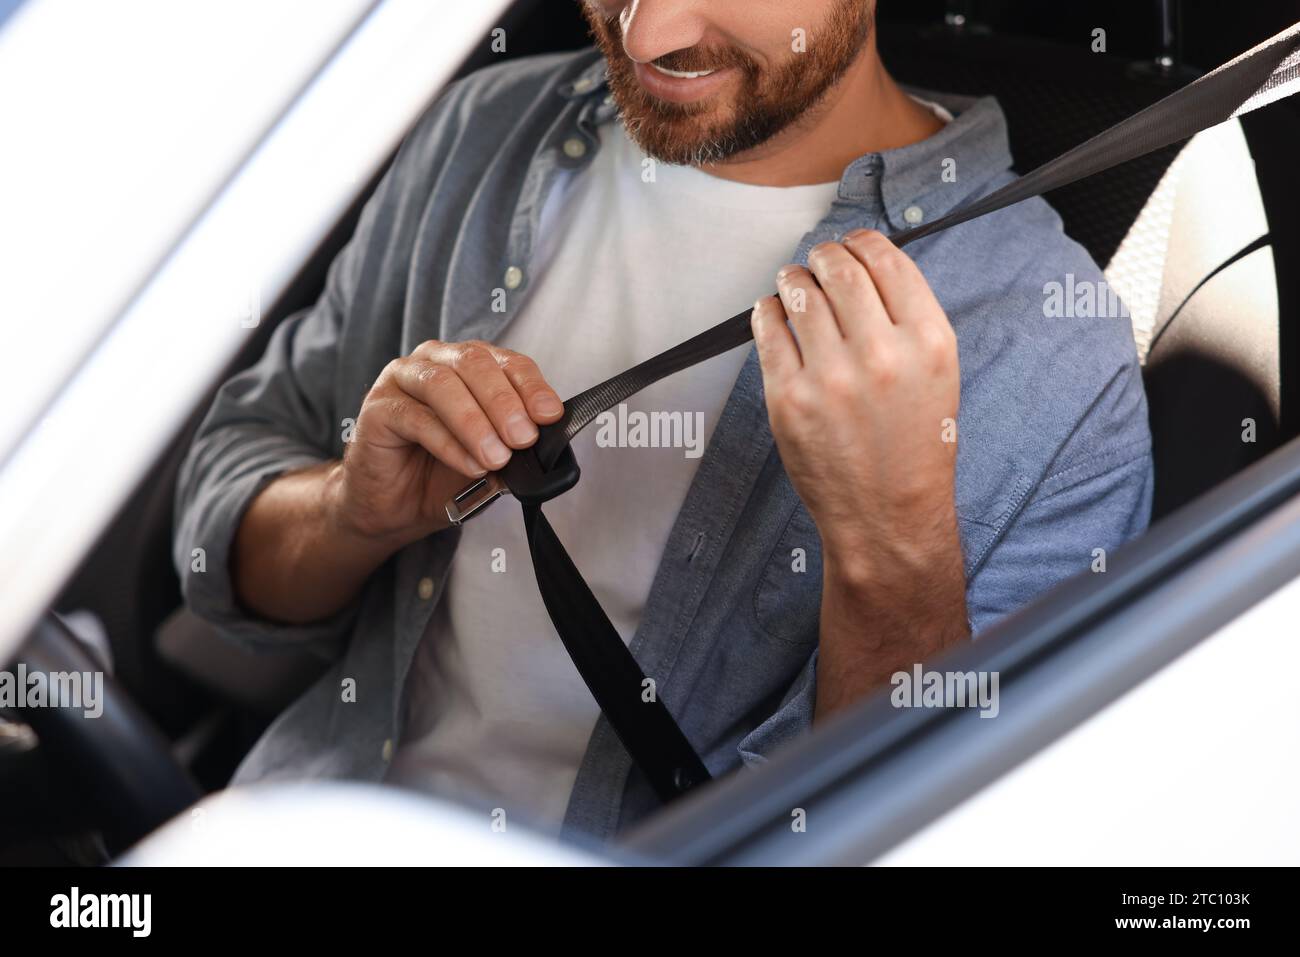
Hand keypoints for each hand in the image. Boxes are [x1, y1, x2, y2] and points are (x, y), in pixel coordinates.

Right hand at [330, 339, 564, 541]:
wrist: (395, 506)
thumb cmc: (442, 473)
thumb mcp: (491, 459)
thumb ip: (513, 445)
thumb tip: (542, 445)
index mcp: (469, 364)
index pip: (507, 361)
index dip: (531, 386)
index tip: (550, 415)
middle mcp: (435, 361)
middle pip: (474, 363)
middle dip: (504, 402)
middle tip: (523, 438)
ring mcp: (402, 380)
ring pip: (442, 385)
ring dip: (476, 423)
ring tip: (497, 457)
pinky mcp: (377, 409)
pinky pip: (416, 419)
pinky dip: (449, 444)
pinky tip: (469, 464)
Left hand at [750, 229, 960, 579]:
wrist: (887, 516)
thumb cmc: (914, 447)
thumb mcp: (938, 375)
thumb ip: (907, 320)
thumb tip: (865, 268)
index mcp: (929, 343)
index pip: (887, 261)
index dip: (863, 243)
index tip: (852, 244)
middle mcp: (882, 355)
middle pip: (840, 269)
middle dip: (824, 256)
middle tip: (818, 261)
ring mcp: (831, 377)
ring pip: (800, 292)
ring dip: (794, 279)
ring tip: (795, 284)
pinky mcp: (788, 398)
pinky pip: (767, 328)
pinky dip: (768, 312)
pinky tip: (774, 314)